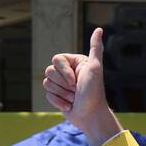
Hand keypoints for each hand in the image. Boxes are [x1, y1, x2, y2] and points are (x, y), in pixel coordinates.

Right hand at [43, 27, 116, 145]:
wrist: (91, 117)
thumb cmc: (94, 93)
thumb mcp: (95, 68)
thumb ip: (96, 48)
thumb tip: (99, 29)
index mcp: (74, 62)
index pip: (56, 59)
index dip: (63, 72)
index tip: (75, 81)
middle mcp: (67, 72)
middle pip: (49, 71)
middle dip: (63, 85)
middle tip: (76, 91)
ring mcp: (61, 85)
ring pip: (46, 83)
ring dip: (61, 94)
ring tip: (73, 98)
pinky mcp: (57, 96)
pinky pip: (47, 94)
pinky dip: (58, 102)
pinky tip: (69, 106)